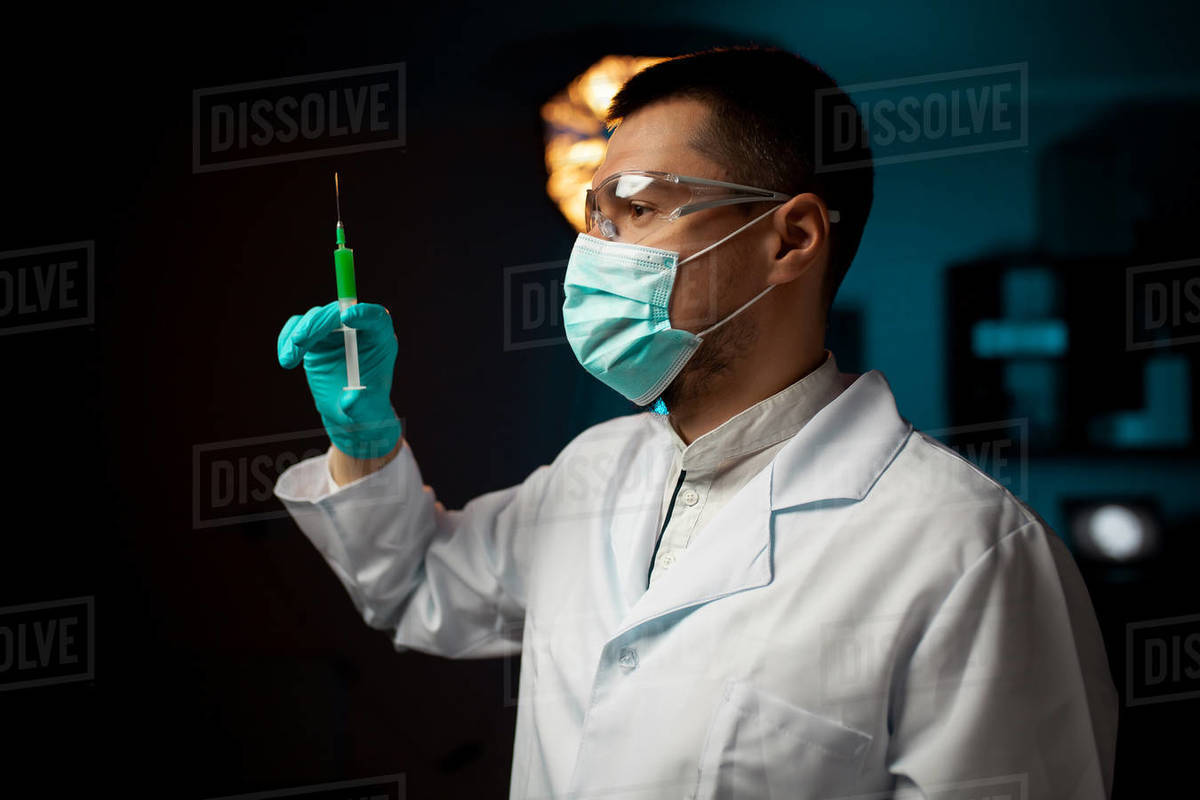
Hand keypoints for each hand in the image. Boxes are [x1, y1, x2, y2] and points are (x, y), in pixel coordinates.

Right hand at [278, 301, 400, 459]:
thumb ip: (361, 405)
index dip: (364, 312)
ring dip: (300, 334)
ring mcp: (335, 331)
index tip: (347, 317)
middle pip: (339, 313)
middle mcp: (359, 330)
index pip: (376, 317)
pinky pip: (298, 326)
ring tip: (289, 359)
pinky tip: (286, 359)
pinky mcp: (315, 337)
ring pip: (315, 317)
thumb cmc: (366, 410)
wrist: (350, 413)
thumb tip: (352, 397)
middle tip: (299, 341)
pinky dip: (287, 339)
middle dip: (318, 324)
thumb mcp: (368, 412)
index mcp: (381, 340)